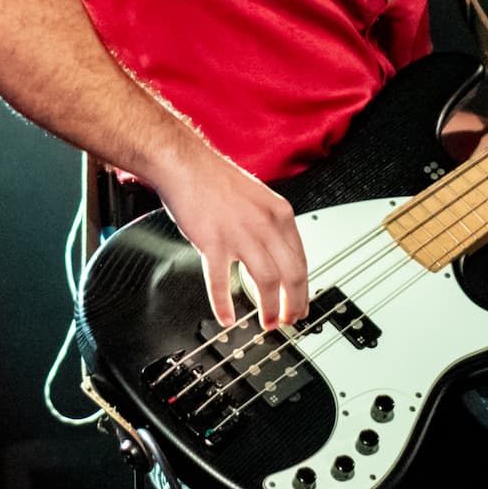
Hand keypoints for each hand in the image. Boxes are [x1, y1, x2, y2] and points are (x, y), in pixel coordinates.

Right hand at [154, 144, 307, 330]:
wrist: (184, 164)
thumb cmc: (215, 180)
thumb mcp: (257, 199)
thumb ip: (269, 226)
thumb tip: (276, 255)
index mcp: (279, 214)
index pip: (301, 259)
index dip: (303, 288)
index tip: (300, 304)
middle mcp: (264, 224)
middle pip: (292, 274)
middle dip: (294, 304)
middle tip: (289, 321)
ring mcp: (239, 234)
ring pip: (266, 281)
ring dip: (269, 309)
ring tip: (267, 324)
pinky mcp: (212, 242)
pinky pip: (222, 281)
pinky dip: (224, 304)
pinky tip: (227, 318)